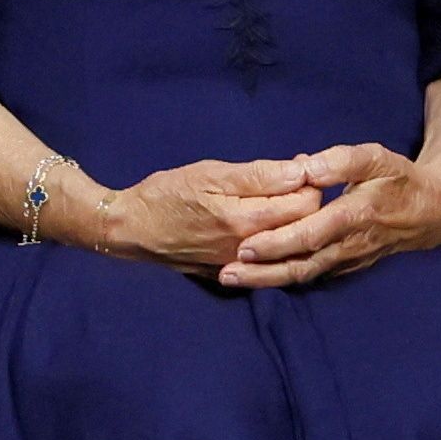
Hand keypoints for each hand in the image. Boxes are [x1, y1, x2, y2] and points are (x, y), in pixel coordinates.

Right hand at [72, 156, 325, 272]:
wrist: (129, 230)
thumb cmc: (166, 194)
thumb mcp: (209, 174)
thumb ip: (258, 174)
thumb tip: (301, 172)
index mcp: (247, 220)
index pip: (306, 203)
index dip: (310, 181)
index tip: (299, 166)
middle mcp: (252, 249)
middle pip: (304, 226)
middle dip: (306, 199)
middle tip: (289, 177)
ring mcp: (244, 265)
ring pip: (289, 244)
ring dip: (293, 220)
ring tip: (278, 197)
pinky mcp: (233, 273)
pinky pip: (270, 259)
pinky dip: (276, 239)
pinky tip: (263, 222)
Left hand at [217, 141, 440, 288]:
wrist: (431, 210)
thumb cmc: (398, 177)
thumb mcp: (374, 157)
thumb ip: (340, 161)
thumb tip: (305, 168)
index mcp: (354, 215)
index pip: (311, 234)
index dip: (278, 242)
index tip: (246, 245)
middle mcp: (349, 243)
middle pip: (302, 264)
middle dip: (263, 271)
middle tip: (226, 272)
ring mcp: (349, 259)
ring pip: (305, 274)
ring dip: (268, 280)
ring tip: (231, 278)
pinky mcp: (347, 265)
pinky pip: (313, 275)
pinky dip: (284, 279)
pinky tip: (257, 278)